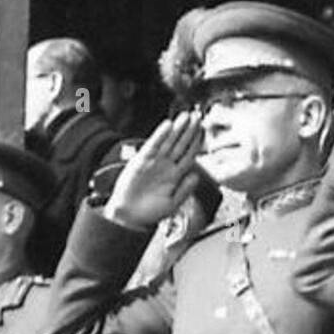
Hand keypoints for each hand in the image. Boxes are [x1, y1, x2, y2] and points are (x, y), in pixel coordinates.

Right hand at [105, 111, 205, 231]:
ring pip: (168, 142)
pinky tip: (167, 126)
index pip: (189, 155)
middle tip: (197, 116)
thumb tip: (196, 176)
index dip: (197, 143)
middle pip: (180, 144)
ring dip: (177, 129)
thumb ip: (185, 190)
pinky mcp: (141, 160)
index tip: (204, 131)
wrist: (130, 216)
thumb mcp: (172, 203)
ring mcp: (154, 162)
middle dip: (189, 130)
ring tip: (186, 116)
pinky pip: (153, 145)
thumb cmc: (150, 212)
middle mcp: (166, 166)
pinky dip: (160, 135)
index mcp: (175, 175)